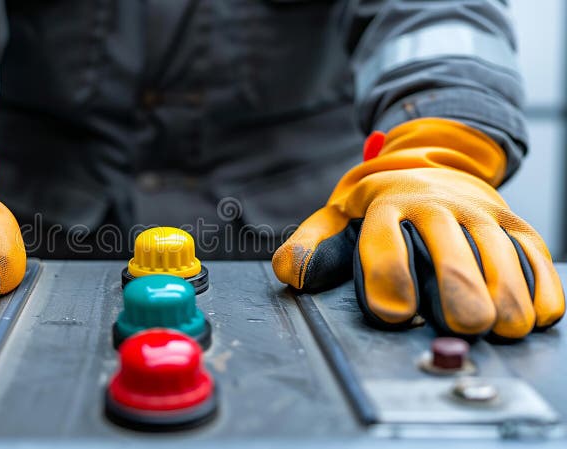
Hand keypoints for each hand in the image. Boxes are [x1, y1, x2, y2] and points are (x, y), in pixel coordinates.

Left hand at [273, 119, 564, 338]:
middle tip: (463, 326)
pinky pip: (534, 253)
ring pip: (500, 252)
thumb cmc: (378, 203)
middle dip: (459, 289)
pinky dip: (542, 284)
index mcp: (387, 202)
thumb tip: (292, 272)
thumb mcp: (338, 217)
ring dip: (507, 292)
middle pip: (452, 248)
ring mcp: (480, 212)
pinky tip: (538, 314)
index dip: (388, 276)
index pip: (385, 239)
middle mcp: (437, 204)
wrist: (430, 160)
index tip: (393, 314)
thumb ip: (312, 246)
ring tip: (503, 328)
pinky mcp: (513, 223)